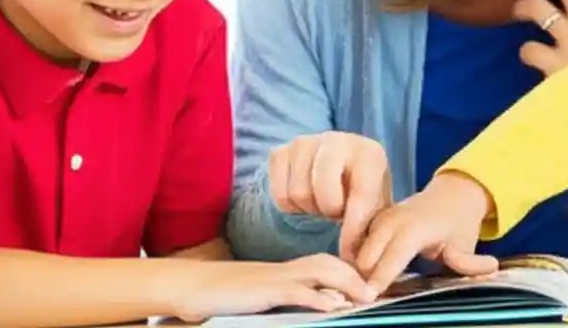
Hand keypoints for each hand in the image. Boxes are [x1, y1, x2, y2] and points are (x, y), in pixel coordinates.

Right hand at [172, 254, 375, 321]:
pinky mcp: (264, 290)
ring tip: (366, 295)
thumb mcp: (259, 295)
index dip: (348, 270)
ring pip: (319, 271)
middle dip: (355, 273)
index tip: (368, 282)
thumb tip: (314, 304)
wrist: (190, 286)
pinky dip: (318, 296)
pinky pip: (296, 290)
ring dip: (346, 282)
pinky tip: (334, 305)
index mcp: (284, 270)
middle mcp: (284, 269)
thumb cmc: (221, 295)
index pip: (324, 263)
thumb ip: (284, 296)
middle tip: (377, 288)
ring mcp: (274, 277)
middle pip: (328, 262)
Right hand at [269, 131, 392, 262]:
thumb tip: (351, 262)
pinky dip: (289, 204)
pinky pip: (278, 192)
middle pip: (323, 190)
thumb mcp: (374, 209)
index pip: (361, 194)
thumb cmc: (360, 193)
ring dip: (309, 208)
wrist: (339, 169)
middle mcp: (337, 140)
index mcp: (369, 153)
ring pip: (298, 193)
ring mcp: (306, 142)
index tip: (348, 251)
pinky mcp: (281, 150)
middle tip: (335, 212)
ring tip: (321, 203)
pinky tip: (306, 198)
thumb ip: (367, 232)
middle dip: (329, 210)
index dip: (353, 228)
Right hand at [354, 172, 499, 294]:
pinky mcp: (374, 220)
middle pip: (365, 258)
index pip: (388, 259)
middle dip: (362, 279)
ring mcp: (379, 219)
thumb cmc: (458, 223)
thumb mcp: (466, 243)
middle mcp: (390, 222)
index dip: (378, 280)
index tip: (369, 298)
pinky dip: (357, 259)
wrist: (452, 194)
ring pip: (357, 251)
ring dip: (357, 270)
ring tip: (359, 290)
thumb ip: (469, 260)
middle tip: (364, 300)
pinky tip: (361, 276)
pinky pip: (357, 243)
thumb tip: (489, 267)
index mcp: (411, 229)